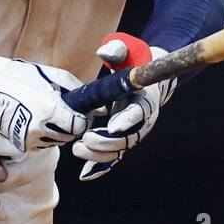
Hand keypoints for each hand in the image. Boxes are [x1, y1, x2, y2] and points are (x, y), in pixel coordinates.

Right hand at [0, 56, 87, 153]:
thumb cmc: (23, 77)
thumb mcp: (52, 76)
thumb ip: (77, 90)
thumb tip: (98, 108)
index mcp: (49, 110)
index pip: (79, 126)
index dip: (82, 119)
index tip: (78, 113)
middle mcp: (39, 128)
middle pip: (69, 136)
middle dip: (71, 126)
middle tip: (65, 114)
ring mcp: (29, 139)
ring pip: (56, 142)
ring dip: (59, 132)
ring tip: (49, 116)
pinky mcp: (21, 144)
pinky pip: (42, 145)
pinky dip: (45, 136)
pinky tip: (38, 122)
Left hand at [71, 38, 175, 180]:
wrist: (146, 73)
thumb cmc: (134, 59)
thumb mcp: (128, 49)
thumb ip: (117, 49)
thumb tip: (104, 52)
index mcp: (145, 98)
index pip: (140, 112)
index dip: (128, 120)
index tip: (113, 125)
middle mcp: (143, 119)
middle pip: (130, 137)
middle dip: (107, 142)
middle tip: (84, 140)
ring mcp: (133, 131)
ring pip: (120, 150)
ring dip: (100, 154)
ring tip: (77, 150)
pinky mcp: (123, 138)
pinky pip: (114, 156)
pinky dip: (101, 166)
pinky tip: (85, 174)